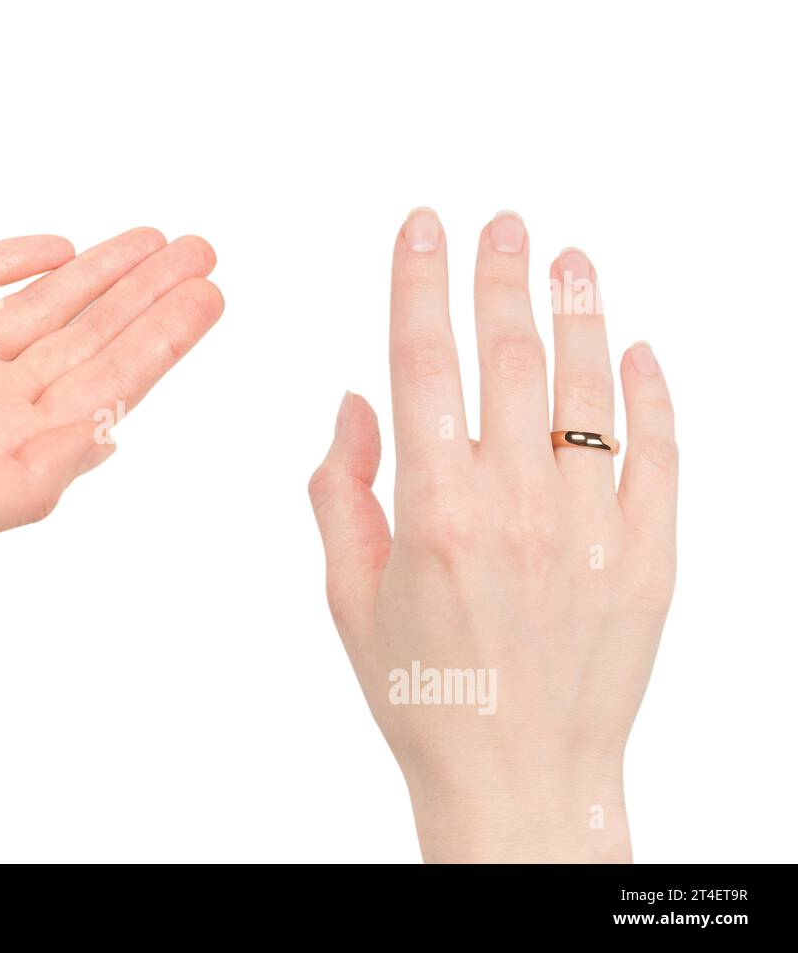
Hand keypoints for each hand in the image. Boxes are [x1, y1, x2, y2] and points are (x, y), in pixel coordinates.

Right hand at [0, 228, 221, 560]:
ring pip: (39, 307)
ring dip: (98, 272)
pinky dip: (10, 260)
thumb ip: (30, 480)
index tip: (208, 297)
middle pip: (87, 340)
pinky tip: (58, 246)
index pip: (104, 388)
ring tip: (157, 239)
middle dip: (146, 297)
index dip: (160, 341)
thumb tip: (112, 439)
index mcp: (2, 454)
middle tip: (203, 252)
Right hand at [308, 209, 676, 861]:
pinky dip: (652, 397)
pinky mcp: (651, 556)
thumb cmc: (423, 692)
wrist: (518, 778)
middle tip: (503, 223)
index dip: (420, 283)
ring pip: (588, 391)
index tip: (425, 226)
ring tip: (571, 260)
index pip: (423, 362)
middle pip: (509, 358)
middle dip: (502, 277)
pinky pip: (661, 455)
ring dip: (578, 315)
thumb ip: (342, 490)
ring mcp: (592, 528)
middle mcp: (516, 506)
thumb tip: (356, 402)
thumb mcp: (350, 595)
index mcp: (433, 511)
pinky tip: (640, 352)